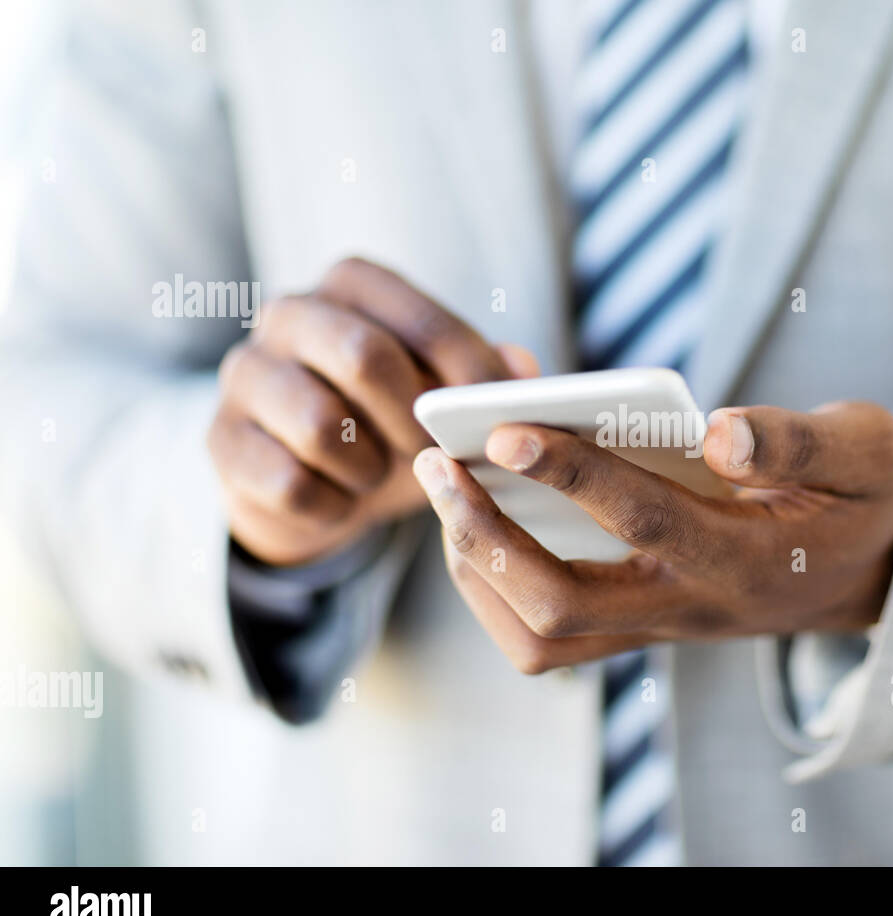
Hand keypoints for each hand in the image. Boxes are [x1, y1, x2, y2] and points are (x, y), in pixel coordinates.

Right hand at [209, 256, 537, 564]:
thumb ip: (488, 378)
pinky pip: (290, 483)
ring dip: (369, 467)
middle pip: (364, 357)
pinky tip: (340, 500)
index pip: (422, 320)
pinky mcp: (219, 439)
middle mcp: (288, 311)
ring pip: (319, 425)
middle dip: (413, 421)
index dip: (470, 376)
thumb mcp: (445, 399)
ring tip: (377, 474)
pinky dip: (332, 506)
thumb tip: (524, 372)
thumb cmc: (391, 426)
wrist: (313, 485)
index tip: (499, 422)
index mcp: (353, 283)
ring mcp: (244, 372)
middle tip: (435, 456)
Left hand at [413, 401, 892, 672]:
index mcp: (747, 561)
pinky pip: (547, 636)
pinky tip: (480, 519)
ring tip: (443, 487)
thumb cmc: (865, 496)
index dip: (572, 473)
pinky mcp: (640, 626)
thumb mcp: (864, 453)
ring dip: (477, 567)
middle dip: (485, 535)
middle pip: (562, 605)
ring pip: (541, 637)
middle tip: (436, 461)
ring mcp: (661, 628)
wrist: (878, 571)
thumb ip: (797, 444)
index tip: (505, 428)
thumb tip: (718, 432)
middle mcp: (693, 610)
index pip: (645, 520)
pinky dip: (495, 584)